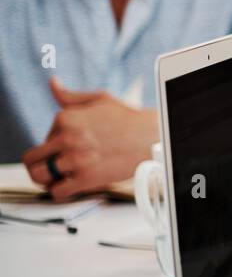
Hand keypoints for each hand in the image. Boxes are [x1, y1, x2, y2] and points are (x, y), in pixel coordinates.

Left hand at [22, 77, 156, 199]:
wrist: (154, 138)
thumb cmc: (130, 119)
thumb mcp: (100, 99)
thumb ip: (71, 96)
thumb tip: (53, 84)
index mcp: (66, 117)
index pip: (44, 138)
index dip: (55, 145)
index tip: (70, 147)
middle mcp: (67, 138)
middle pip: (32, 158)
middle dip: (41, 163)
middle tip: (53, 166)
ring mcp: (76, 159)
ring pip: (39, 176)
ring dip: (46, 179)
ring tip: (59, 177)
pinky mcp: (87, 178)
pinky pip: (57, 192)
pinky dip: (61, 192)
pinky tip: (71, 185)